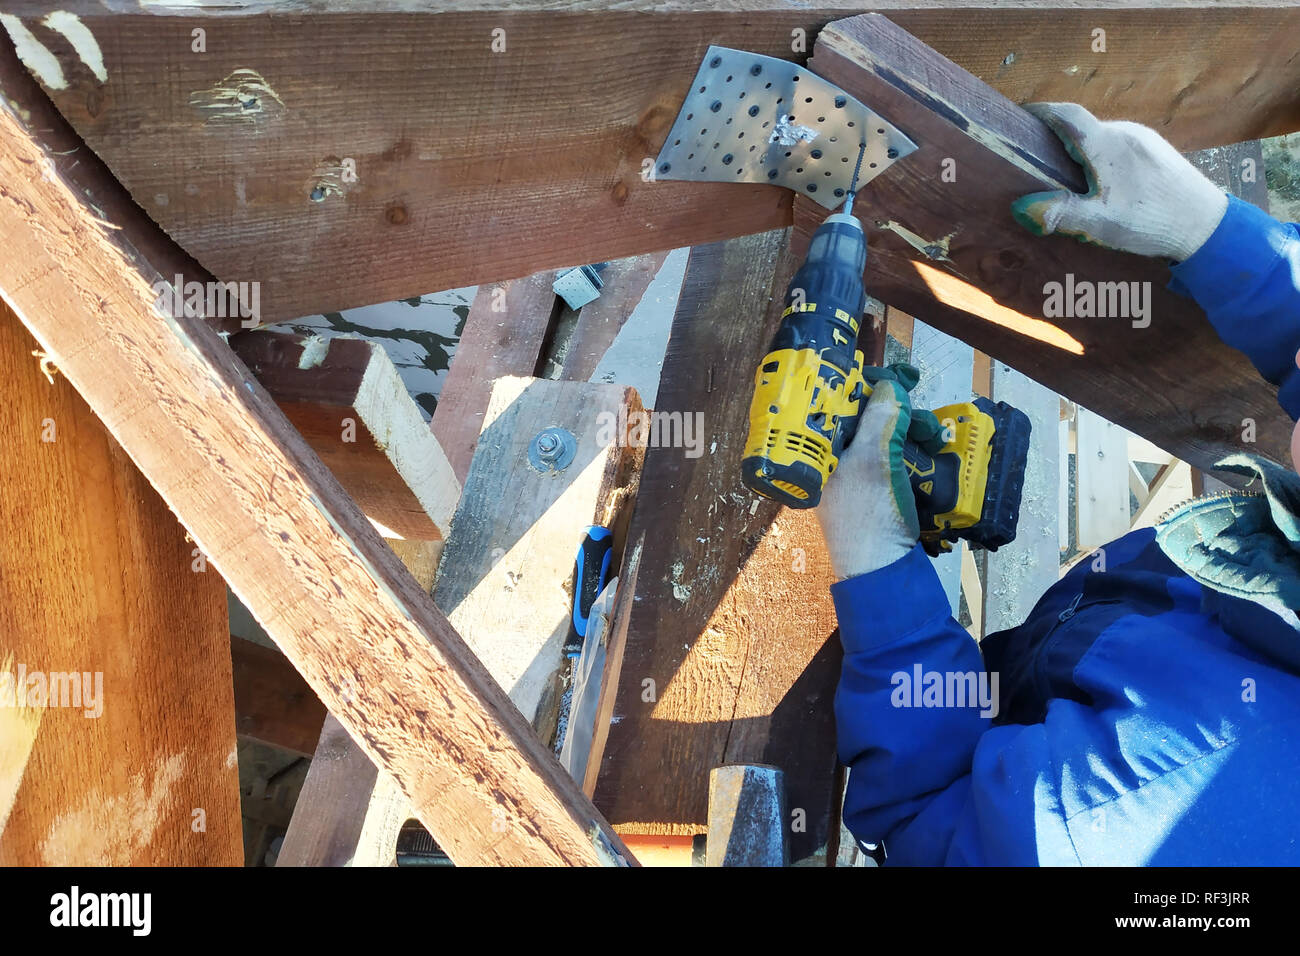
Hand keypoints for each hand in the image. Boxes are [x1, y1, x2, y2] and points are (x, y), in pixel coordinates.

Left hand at [817, 364, 920, 580]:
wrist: (886, 572)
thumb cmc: (869, 515)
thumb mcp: (873, 461)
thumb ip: (880, 419)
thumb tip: (888, 386)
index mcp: (817, 455)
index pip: (837, 406)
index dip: (867, 388)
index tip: (897, 378)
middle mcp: (832, 464)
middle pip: (865, 421)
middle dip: (897, 413)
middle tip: (921, 418)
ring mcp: (856, 480)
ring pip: (884, 438)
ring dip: (910, 432)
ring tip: (931, 436)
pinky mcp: (878, 493)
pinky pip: (895, 460)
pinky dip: (913, 452)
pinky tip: (931, 451)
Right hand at [1011, 102, 1227, 261]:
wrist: (1206, 224)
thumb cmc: (1152, 221)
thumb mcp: (1100, 223)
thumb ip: (1059, 213)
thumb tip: (1020, 208)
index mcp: (1108, 144)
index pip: (1067, 114)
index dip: (1041, 112)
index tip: (1020, 115)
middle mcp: (1126, 132)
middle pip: (1082, 127)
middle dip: (1056, 140)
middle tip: (1035, 162)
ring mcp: (1144, 139)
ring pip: (1100, 138)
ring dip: (1079, 153)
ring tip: (1067, 181)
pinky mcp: (1156, 150)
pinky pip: (1118, 147)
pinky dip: (1100, 159)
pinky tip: (1101, 186)